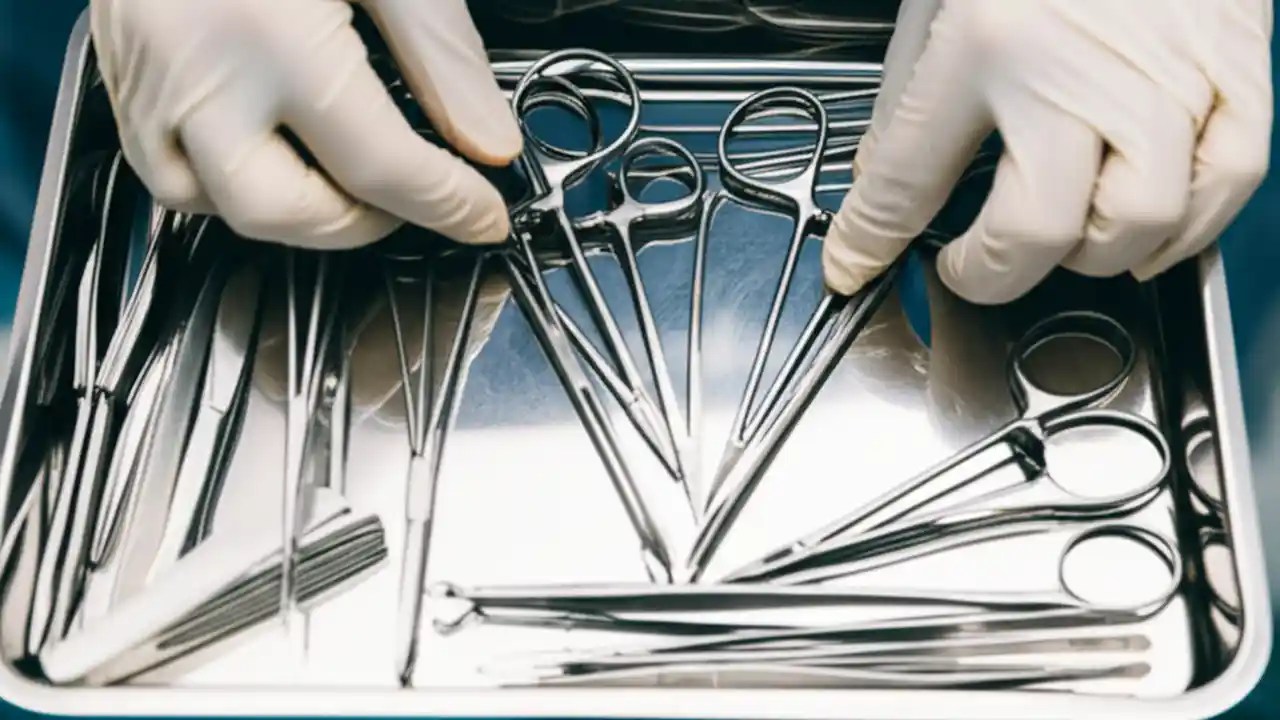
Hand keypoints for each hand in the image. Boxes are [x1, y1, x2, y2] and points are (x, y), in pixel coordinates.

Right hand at [90, 0, 521, 248]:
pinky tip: (274, 154)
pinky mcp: (120, 73)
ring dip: (289, 214)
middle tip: (410, 193)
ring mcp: (147, 75)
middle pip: (281, 211)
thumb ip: (442, 56)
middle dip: (360, 225)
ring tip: (345, 178)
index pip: (381, 167)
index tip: (483, 217)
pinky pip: (163, 170)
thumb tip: (490, 144)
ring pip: (209, 205)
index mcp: (272, 32)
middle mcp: (198, 67)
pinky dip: (224, 184)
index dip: (447, 206)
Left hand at [823, 0, 1272, 303]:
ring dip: (1089, 255)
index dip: (870, 242)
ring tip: (1061, 238)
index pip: (906, 179)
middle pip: (1037, 228)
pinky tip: (1144, 223)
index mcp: (984, 40)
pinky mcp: (1233, 63)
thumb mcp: (938, 6)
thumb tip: (885, 189)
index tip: (857, 266)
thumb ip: (910, 103)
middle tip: (975, 264)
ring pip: (1137, 221)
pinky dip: (1184, 226)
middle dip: (991, 273)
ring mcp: (1164, 69)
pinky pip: (1227, 179)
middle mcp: (1074, 62)